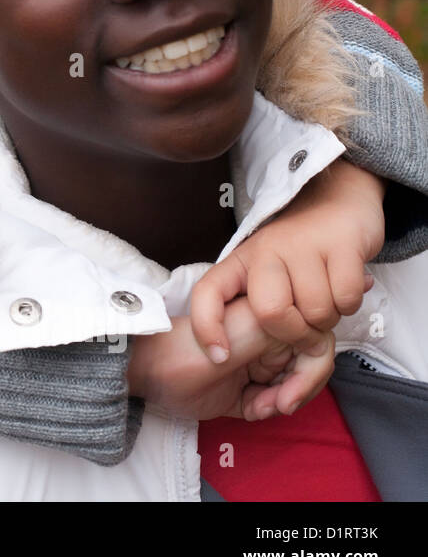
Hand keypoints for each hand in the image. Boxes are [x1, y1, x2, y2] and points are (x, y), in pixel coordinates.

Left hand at [129, 296, 334, 420]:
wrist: (145, 374)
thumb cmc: (184, 348)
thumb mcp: (237, 333)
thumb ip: (277, 330)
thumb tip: (317, 334)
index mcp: (265, 318)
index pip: (314, 341)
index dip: (311, 370)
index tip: (291, 388)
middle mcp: (264, 339)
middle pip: (305, 369)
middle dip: (297, 389)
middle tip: (276, 405)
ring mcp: (254, 364)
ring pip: (290, 388)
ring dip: (281, 401)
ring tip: (259, 408)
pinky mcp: (242, 388)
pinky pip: (270, 402)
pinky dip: (266, 409)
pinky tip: (250, 411)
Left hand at [190, 159, 383, 364]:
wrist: (336, 200)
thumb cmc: (298, 253)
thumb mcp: (266, 277)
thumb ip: (257, 311)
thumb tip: (235, 356)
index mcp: (240, 261)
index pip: (207, 292)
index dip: (207, 326)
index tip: (220, 356)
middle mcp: (265, 250)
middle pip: (270, 312)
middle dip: (295, 334)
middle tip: (307, 329)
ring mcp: (303, 244)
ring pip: (315, 311)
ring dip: (327, 319)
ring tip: (326, 298)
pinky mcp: (341, 244)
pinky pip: (346, 298)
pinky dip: (349, 305)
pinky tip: (344, 286)